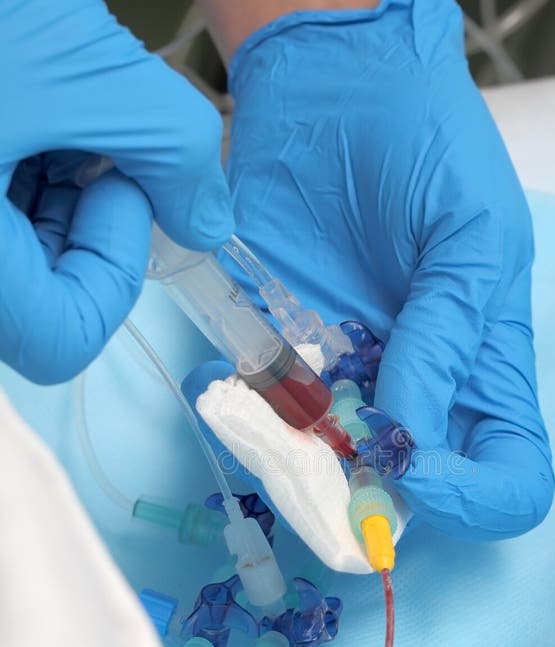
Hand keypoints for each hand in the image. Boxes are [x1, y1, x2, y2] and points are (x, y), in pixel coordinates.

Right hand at [0, 0, 233, 384]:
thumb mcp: (80, 69)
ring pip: (16, 259)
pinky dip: (23, 176)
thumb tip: (207, 222)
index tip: (126, 192)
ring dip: (59, 198)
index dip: (116, 276)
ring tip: (65, 118)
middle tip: (105, 149)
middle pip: (41, 300)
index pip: (63, 340)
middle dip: (90, 227)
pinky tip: (37, 116)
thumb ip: (171, 152)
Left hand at [218, 0, 553, 538]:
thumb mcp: (471, 233)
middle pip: (407, 495)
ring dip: (288, 466)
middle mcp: (417, 391)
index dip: (475, 501)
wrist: (336, 88)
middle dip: (363, 499)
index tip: (416, 466)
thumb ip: (450, 334)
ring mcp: (346, 378)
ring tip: (258, 412)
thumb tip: (409, 433)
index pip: (510, 479)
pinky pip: (261, 414)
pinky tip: (219, 381)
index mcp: (484, 369)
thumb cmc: (428, 150)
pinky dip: (237, 415)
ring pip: (324, 470)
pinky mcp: (283, 352)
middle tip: (323, 454)